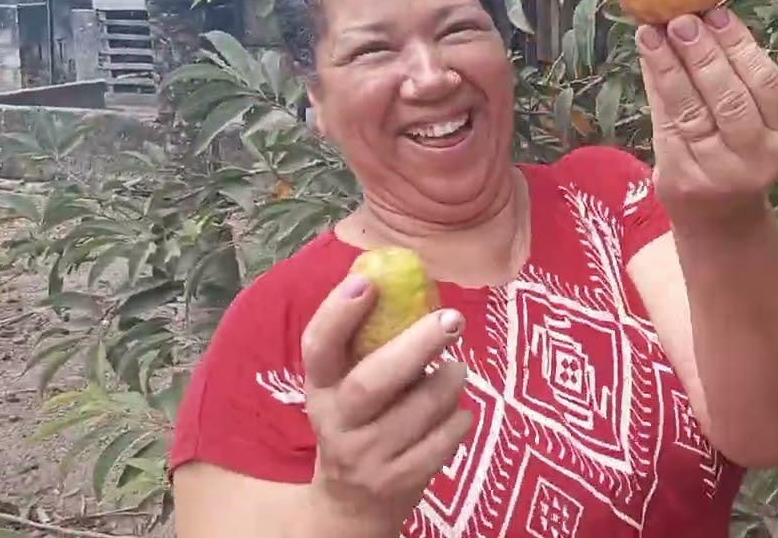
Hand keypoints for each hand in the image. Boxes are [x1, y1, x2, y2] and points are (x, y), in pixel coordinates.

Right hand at [300, 274, 471, 531]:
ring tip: (455, 369)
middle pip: (373, 382)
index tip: (368, 282)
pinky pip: (445, 437)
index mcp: (321, 388)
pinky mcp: (401, 480)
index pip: (317, 347)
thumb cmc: (360, 421)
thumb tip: (405, 274)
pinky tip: (455, 411)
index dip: (338, 314)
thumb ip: (368, 342)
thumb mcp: (346, 385)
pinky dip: (459, 417)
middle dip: (416, 345)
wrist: (351, 503)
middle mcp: (337, 423)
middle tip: (452, 319)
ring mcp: (368, 456)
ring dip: (448, 381)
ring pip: (420, 408)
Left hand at [635, 8, 777, 215]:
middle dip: (704, 54)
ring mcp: (718, 174)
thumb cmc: (735, 156)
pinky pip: (667, 124)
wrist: (720, 223)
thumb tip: (701, 15)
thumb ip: (731, 75)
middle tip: (682, 18)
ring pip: (693, 111)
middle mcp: (757, 159)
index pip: (767, 85)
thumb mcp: (751, 122)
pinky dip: (656, 86)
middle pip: (730, 99)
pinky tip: (648, 59)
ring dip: (671, 66)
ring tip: (654, 32)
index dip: (741, 47)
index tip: (717, 14)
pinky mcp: (682, 180)